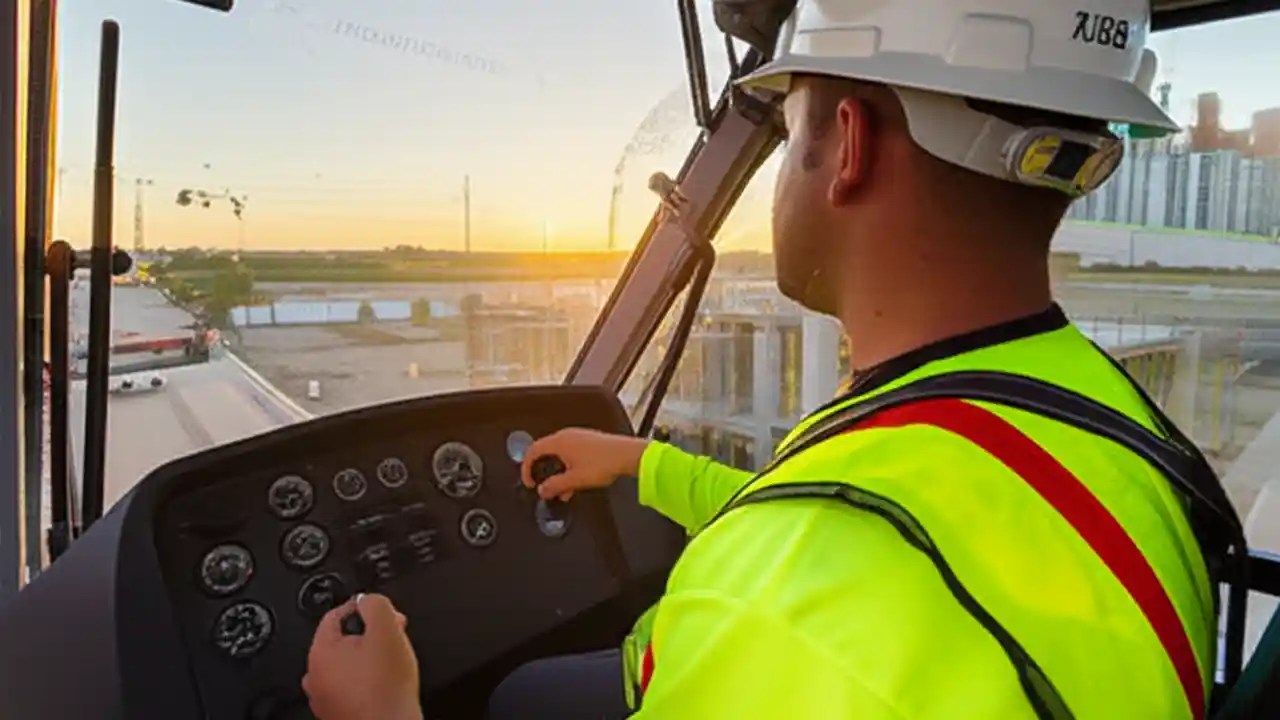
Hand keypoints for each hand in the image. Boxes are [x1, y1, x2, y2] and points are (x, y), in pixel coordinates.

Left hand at [302, 594, 421, 719]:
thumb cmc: (386, 690)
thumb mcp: (387, 631)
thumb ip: (375, 605)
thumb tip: (368, 599)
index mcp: (320, 652)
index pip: (335, 615)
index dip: (362, 607)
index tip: (378, 609)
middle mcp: (315, 677)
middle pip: (342, 641)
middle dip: (370, 633)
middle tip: (393, 634)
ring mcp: (325, 699)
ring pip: (347, 665)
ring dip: (369, 657)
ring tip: (392, 660)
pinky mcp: (338, 714)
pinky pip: (351, 687)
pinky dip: (367, 680)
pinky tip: (385, 683)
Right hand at [521, 428, 649, 500]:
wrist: (628, 455)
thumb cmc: (603, 463)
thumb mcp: (575, 479)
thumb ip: (555, 485)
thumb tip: (543, 490)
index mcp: (559, 442)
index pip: (533, 451)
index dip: (526, 468)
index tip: (530, 482)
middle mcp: (567, 436)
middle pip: (546, 452)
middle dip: (543, 472)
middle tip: (544, 486)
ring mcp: (579, 437)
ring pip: (560, 455)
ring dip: (558, 473)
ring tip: (563, 491)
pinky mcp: (589, 441)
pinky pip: (572, 454)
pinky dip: (569, 468)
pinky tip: (576, 483)